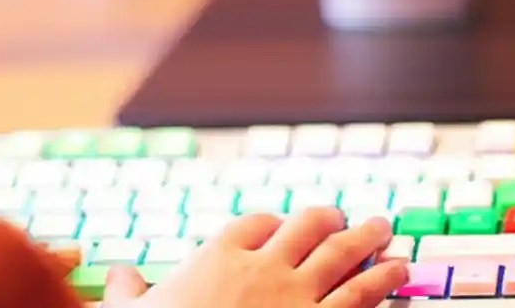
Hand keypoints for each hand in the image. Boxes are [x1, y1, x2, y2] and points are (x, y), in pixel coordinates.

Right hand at [103, 208, 408, 307]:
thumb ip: (127, 292)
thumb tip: (116, 277)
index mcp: (219, 257)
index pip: (255, 224)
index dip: (271, 224)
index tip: (280, 227)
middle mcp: (264, 267)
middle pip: (307, 227)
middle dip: (329, 220)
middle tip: (344, 218)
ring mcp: (296, 296)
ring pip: (343, 254)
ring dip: (368, 239)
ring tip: (384, 229)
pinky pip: (361, 295)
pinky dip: (383, 279)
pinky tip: (398, 270)